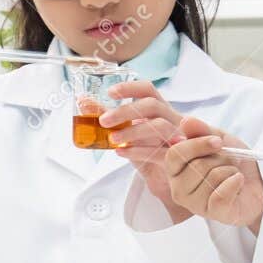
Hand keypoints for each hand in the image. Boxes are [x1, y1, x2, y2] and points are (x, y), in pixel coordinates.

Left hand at [103, 80, 189, 221]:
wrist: (179, 174)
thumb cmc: (154, 147)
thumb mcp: (132, 130)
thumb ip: (111, 116)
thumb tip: (83, 101)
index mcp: (160, 109)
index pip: (148, 90)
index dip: (130, 88)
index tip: (111, 92)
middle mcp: (171, 119)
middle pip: (152, 106)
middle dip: (126, 111)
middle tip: (103, 120)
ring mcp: (177, 136)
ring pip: (159, 127)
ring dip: (133, 131)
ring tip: (112, 140)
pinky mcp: (178, 156)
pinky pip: (160, 152)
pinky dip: (138, 152)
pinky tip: (121, 153)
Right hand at [162, 119, 262, 231]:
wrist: (258, 183)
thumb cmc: (233, 163)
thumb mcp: (218, 140)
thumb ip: (201, 131)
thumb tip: (186, 121)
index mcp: (176, 169)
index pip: (174, 154)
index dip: (198, 144)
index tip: (218, 141)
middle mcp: (179, 189)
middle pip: (197, 165)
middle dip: (221, 159)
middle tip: (229, 163)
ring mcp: (195, 204)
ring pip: (212, 177)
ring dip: (231, 171)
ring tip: (233, 176)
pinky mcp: (214, 214)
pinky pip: (221, 194)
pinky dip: (235, 183)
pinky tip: (238, 184)